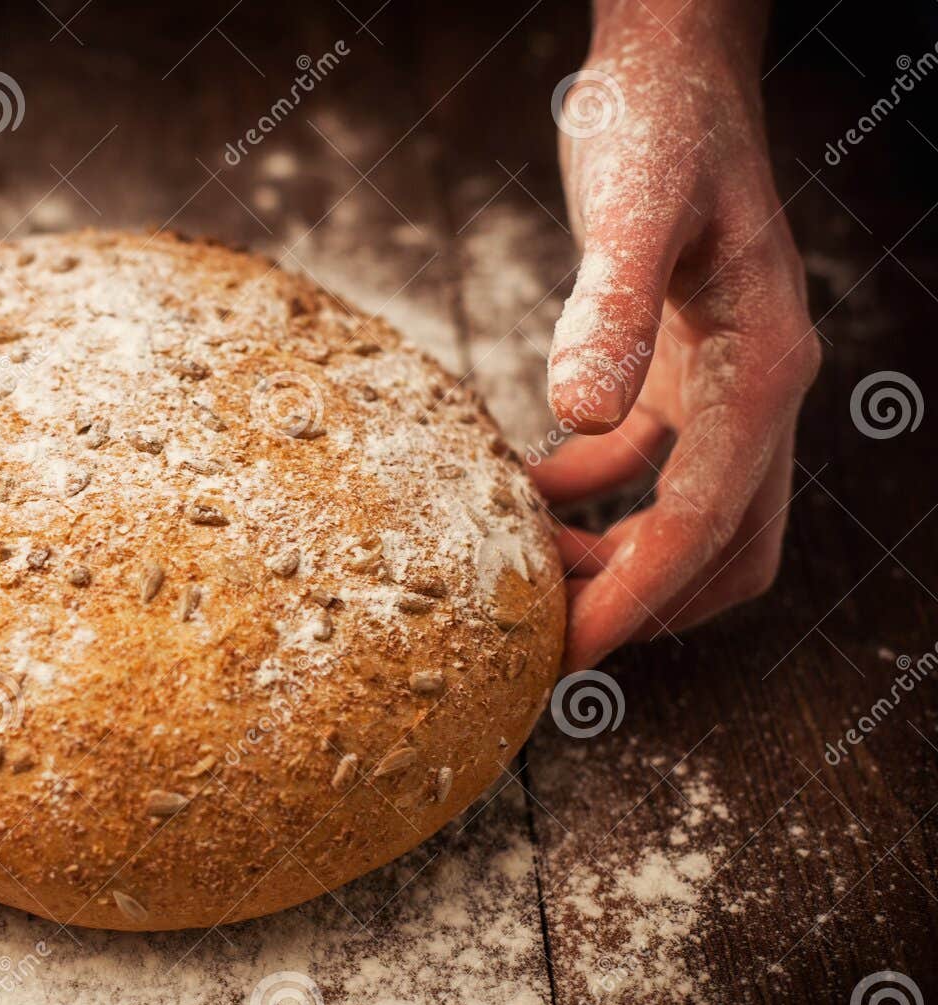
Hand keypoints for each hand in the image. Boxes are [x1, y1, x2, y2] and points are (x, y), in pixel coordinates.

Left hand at [531, 2, 819, 672]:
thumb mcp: (631, 206)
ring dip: (615, 560)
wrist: (674, 72)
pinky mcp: (681, 371)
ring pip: (690, 520)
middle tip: (543, 643)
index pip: (704, 519)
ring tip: (522, 568)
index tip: (569, 656)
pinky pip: (648, 468)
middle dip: (639, 604)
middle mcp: (756, 390)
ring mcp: (723, 385)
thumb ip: (607, 307)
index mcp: (760, 368)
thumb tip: (578, 417)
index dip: (636, 598)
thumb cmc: (659, 127)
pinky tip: (521, 490)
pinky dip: (590, 497)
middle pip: (719, 549)